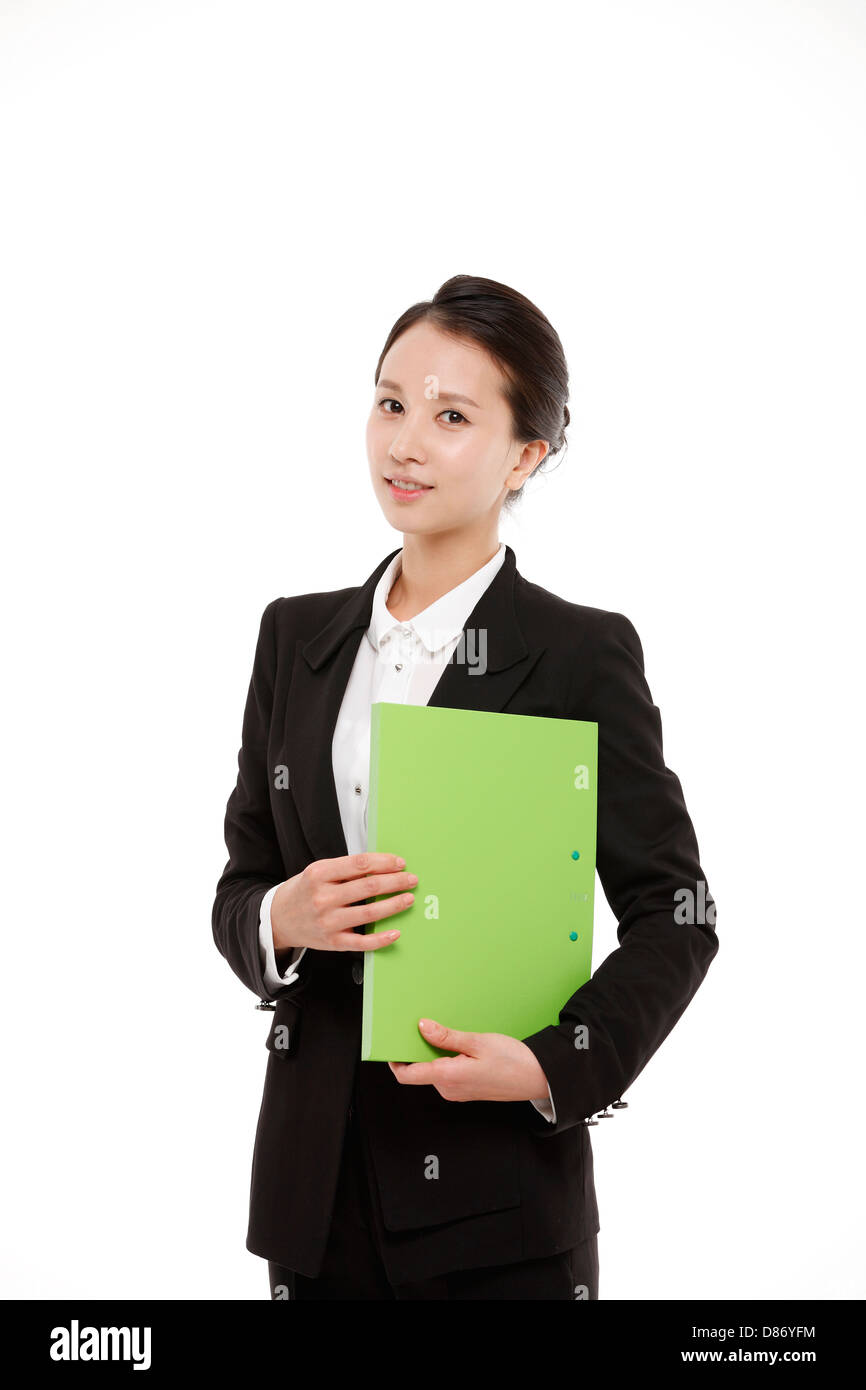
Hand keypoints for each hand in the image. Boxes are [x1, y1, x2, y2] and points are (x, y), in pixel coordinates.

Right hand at [270, 852, 416, 952]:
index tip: (400, 863)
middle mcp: (323, 897)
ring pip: (370, 912)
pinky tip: (396, 932)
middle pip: (369, 886)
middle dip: (396, 882)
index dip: (384, 862)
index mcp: (319, 874)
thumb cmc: (303, 892)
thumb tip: (381, 866)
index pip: (360, 864)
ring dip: (394, 905)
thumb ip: (345, 870)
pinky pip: (362, 942)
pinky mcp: (332, 942)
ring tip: (408, 899)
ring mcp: (328, 922)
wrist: (278, 919)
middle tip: (411, 879)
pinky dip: (381, 938)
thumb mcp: (317, 873)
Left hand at [387, 1018, 551, 1104]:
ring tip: (449, 1033)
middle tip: (424, 1026)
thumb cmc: (513, 1062)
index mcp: (448, 1077)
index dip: (394, 1060)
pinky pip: (446, 1074)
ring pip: (433, 1070)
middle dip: (418, 1049)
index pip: (407, 1075)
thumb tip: (423, 1027)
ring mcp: (457, 1091)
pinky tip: (460, 1046)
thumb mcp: (478, 1042)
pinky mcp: (465, 1089)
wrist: (538, 1078)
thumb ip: (447, 1037)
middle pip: (419, 1070)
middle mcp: (449, 1089)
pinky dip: (446, 1059)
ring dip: (435, 1053)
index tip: (391, 1043)